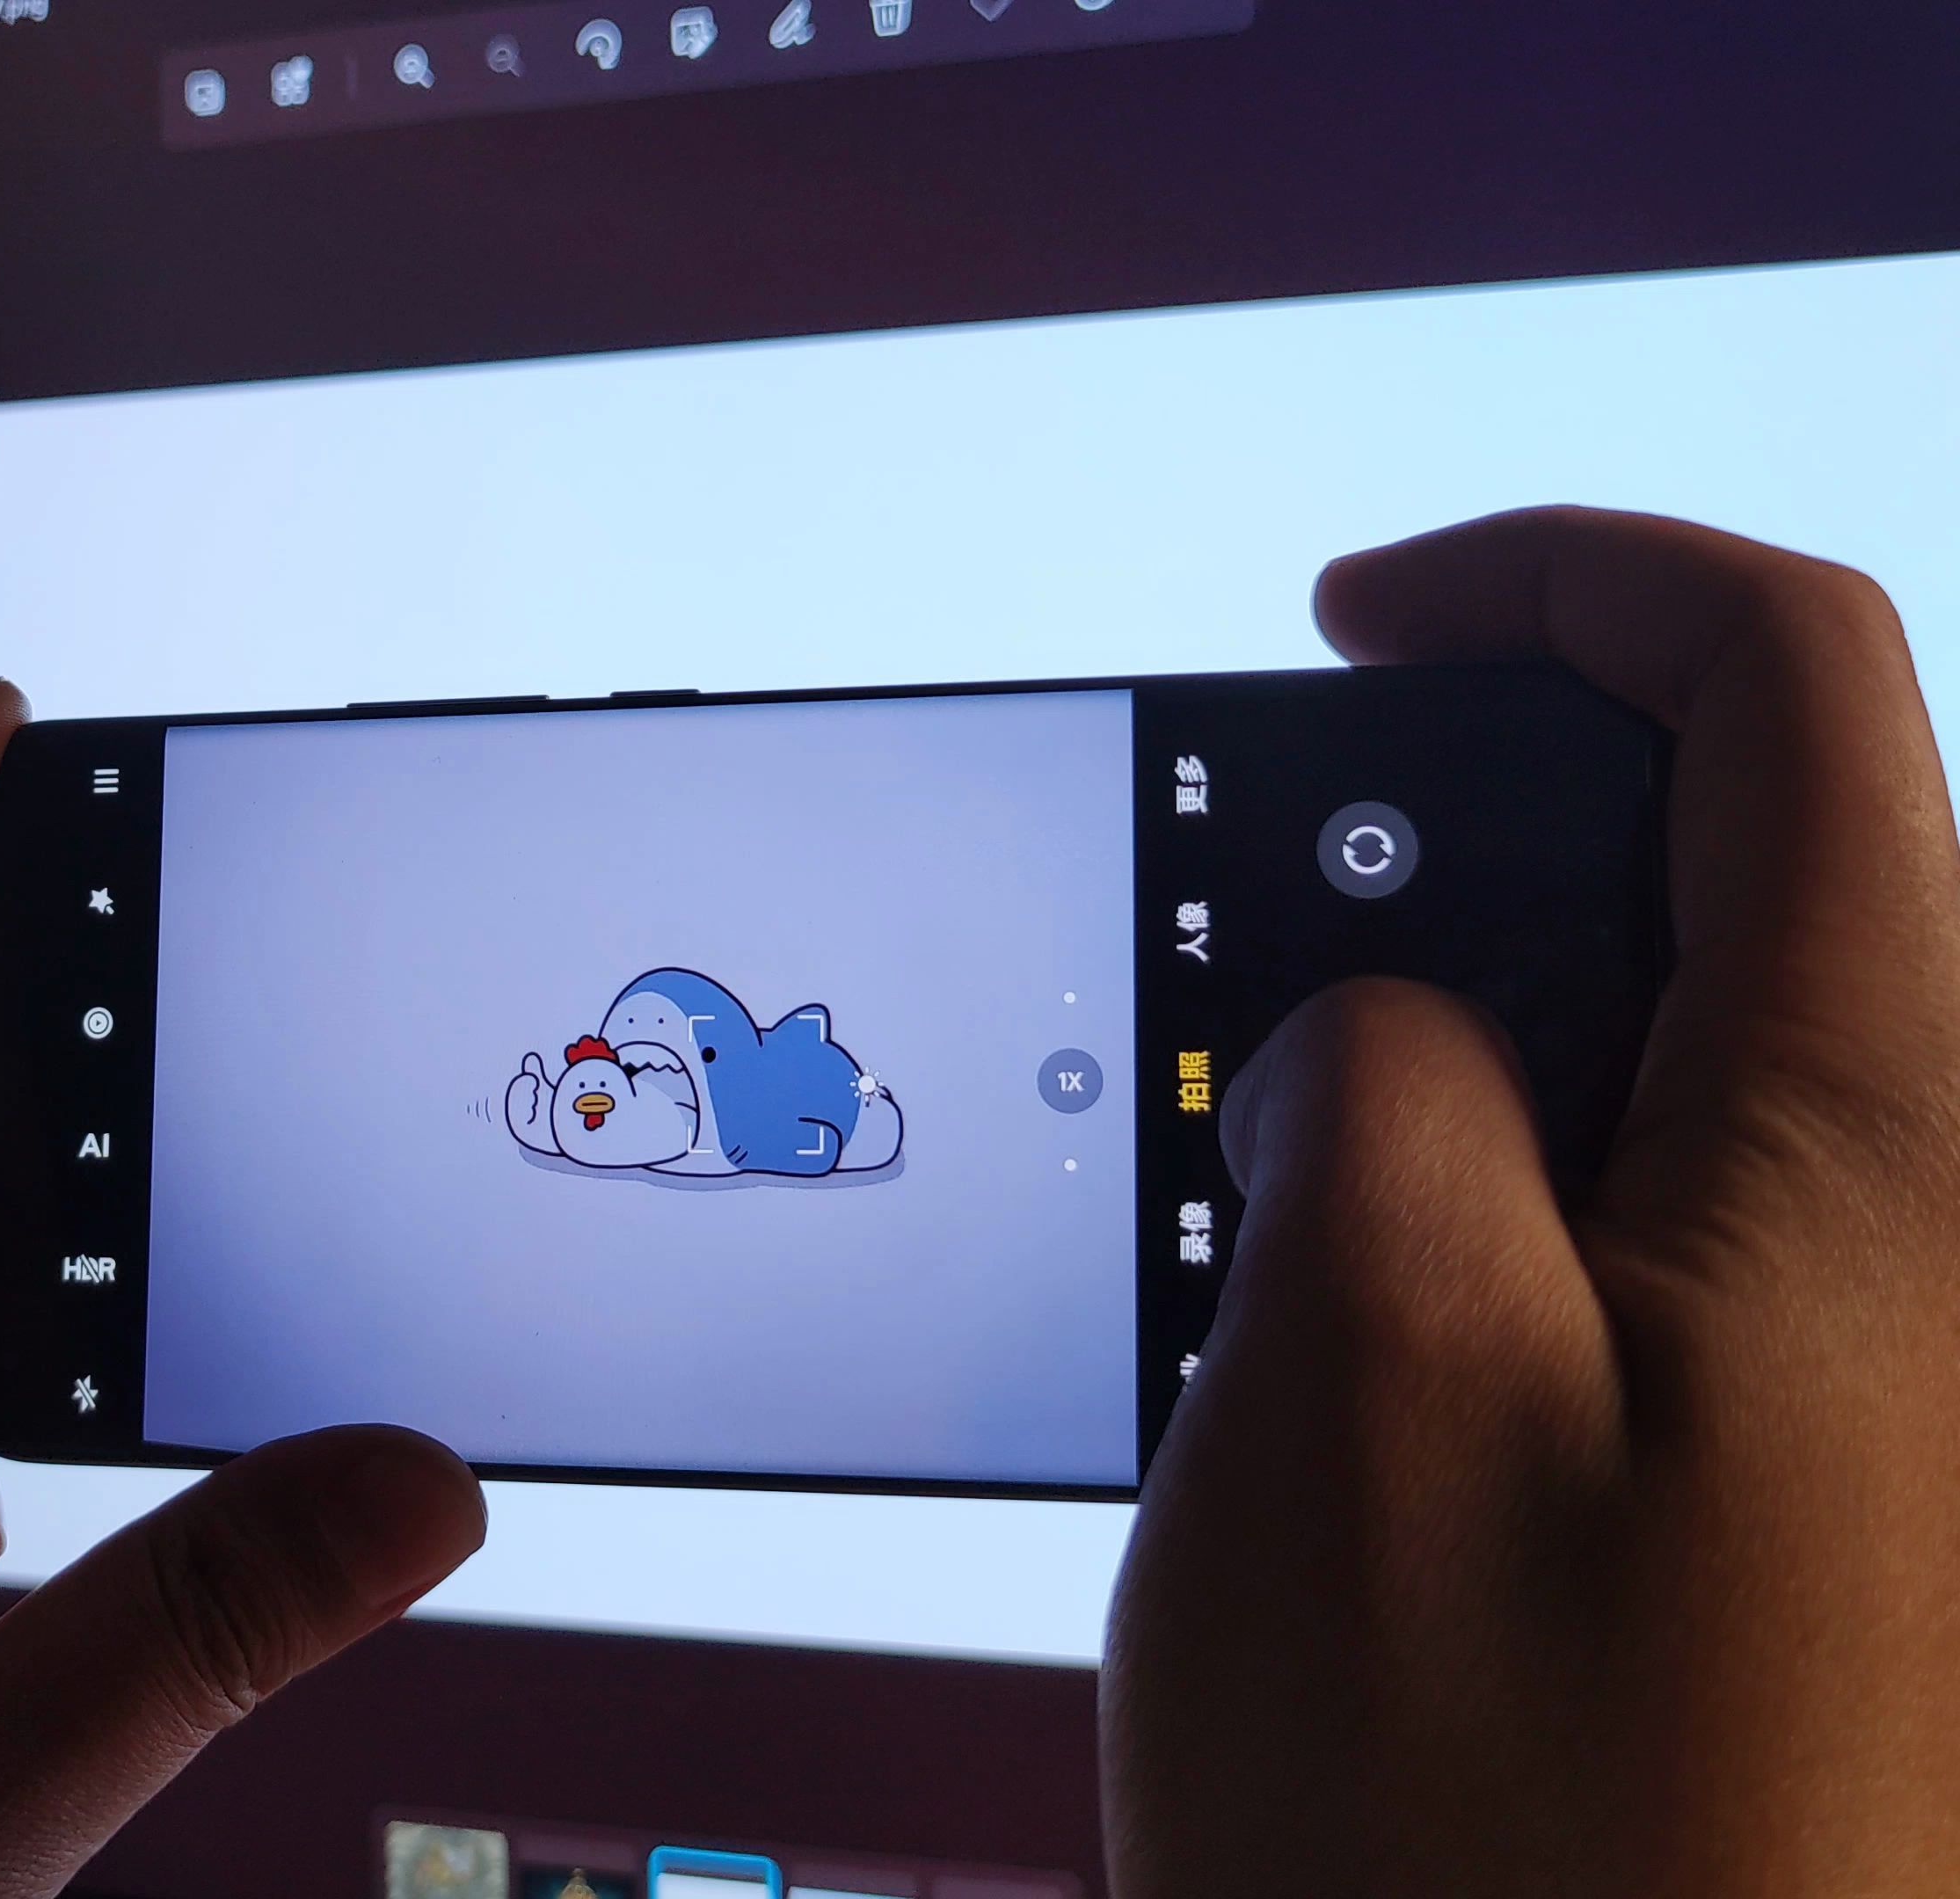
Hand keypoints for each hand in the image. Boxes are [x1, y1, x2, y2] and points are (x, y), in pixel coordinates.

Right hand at [1104, 510, 1959, 1894]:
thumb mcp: (1355, 1401)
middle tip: (1253, 986)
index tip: (1352, 620)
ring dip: (1463, 1069)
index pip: (1793, 686)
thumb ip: (1374, 1101)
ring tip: (1275, 1227)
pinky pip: (1670, 1259)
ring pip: (1685, 1077)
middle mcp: (1946, 1249)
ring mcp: (1894, 1393)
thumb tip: (1390, 1033)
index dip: (1564, 580)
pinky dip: (1499, 1231)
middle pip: (1754, 867)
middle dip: (1471, 853)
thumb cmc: (1513, 1873)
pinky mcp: (1824, 1510)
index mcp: (1887, 1156)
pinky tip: (1353, 1373)